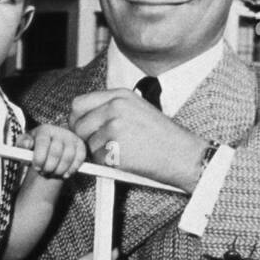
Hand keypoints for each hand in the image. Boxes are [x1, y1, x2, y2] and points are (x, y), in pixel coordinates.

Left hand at [16, 123, 86, 178]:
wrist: (51, 149)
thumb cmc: (35, 149)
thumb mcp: (25, 146)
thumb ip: (22, 144)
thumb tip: (27, 144)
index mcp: (45, 130)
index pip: (43, 143)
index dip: (39, 157)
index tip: (36, 168)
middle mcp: (60, 131)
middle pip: (56, 152)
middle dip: (49, 167)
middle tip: (44, 173)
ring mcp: (72, 138)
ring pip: (68, 157)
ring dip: (59, 170)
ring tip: (52, 174)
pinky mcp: (81, 146)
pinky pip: (79, 159)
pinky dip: (72, 170)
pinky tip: (64, 175)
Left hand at [69, 89, 205, 190]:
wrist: (182, 154)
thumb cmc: (160, 135)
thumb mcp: (136, 109)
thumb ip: (109, 109)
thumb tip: (80, 119)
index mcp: (119, 95)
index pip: (79, 103)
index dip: (77, 119)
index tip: (83, 129)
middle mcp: (115, 108)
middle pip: (78, 124)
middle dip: (83, 137)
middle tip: (97, 145)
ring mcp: (114, 128)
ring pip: (87, 143)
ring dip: (97, 152)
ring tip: (120, 151)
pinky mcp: (115, 149)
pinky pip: (97, 159)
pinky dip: (107, 163)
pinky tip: (125, 159)